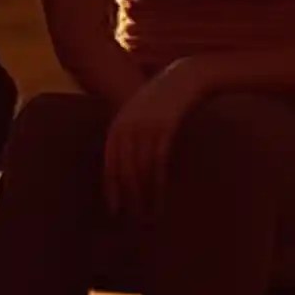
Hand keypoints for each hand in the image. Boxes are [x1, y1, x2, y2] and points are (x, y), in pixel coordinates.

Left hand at [104, 59, 205, 220]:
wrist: (185, 76)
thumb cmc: (164, 99)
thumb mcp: (139, 114)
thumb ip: (130, 135)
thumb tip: (128, 166)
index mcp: (118, 126)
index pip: (109, 164)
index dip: (111, 188)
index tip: (114, 210)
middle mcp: (126, 127)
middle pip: (123, 170)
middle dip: (128, 197)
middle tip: (135, 219)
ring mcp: (144, 127)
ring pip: (139, 169)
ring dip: (144, 195)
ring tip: (150, 215)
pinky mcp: (164, 127)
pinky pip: (157, 161)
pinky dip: (157, 182)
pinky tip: (160, 196)